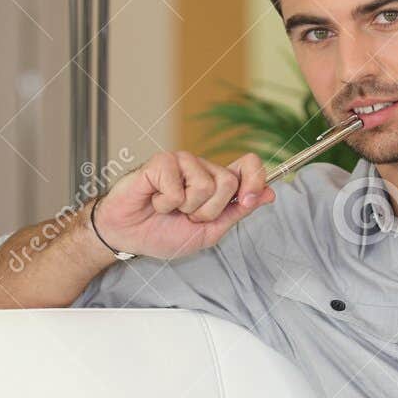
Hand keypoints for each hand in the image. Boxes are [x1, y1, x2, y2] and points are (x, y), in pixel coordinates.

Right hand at [91, 150, 271, 259]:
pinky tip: (155, 200)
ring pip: (206, 185)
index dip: (256, 179)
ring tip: (170, 209)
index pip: (249, 165)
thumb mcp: (209, 231)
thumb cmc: (163, 233)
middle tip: (188, 216)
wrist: (129, 236)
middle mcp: (202, 168)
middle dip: (209, 211)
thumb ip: (237, 211)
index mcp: (217, 182)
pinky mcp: (161, 162)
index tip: (248, 199)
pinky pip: (178, 187)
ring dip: (187, 208)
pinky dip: (165, 203)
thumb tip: (269, 194)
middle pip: (229, 182)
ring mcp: (182, 162)